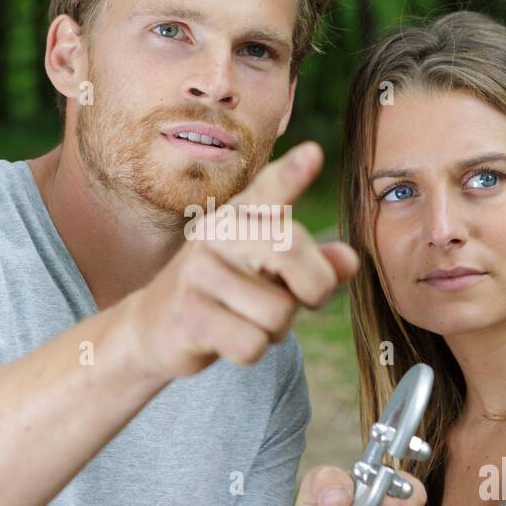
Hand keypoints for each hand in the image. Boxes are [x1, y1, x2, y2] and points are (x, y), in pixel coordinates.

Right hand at [126, 141, 358, 380]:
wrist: (155, 325)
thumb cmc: (228, 292)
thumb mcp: (270, 271)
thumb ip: (313, 263)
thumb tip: (350, 259)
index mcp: (240, 214)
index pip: (268, 190)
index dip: (291, 174)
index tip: (313, 154)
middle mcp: (217, 233)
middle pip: (292, 250)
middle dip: (315, 288)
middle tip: (302, 299)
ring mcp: (198, 272)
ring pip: (278, 313)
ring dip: (275, 330)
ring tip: (247, 318)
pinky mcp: (188, 315)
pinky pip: (253, 344)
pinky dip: (250, 351)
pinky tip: (226, 338)